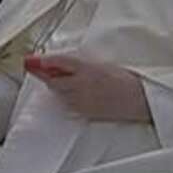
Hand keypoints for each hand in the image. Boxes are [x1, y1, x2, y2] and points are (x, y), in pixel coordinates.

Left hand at [33, 54, 149, 121]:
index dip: (42, 61)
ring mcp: (82, 101)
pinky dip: (65, 97)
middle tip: (36, 67)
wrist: (142, 100)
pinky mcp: (86, 113)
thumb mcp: (104, 64)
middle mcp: (82, 86)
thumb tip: (61, 62)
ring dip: (55, 85)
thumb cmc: (128, 80)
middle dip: (45, 74)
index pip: (59, 62)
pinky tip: (71, 92)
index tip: (30, 59)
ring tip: (56, 78)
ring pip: (59, 93)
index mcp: (88, 69)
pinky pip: (68, 104)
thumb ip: (81, 64)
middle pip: (53, 80)